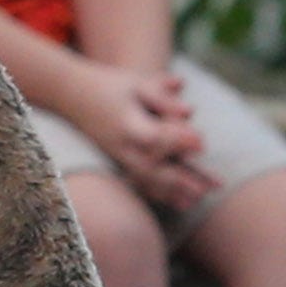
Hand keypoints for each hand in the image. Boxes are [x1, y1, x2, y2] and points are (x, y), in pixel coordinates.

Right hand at [72, 63, 218, 212]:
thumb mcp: (135, 83)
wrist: (70, 95)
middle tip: (215, 186)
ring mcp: (119, 156)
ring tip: (200, 199)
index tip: (202, 143)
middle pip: (154, 167)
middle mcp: (122, 145)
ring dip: (175, 192)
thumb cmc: (109, 85)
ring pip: (148, 180)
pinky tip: (183, 203)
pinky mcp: (119, 161)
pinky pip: (141, 183)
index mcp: (127, 123)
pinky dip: (161, 194)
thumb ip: (162, 95)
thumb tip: (191, 112)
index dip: (178, 141)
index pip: (154, 136)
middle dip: (184, 178)